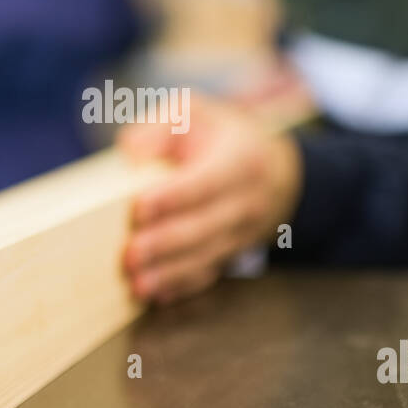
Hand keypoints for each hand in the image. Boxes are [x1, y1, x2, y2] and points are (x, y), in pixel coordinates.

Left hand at [120, 93, 303, 303]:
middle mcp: (246, 201)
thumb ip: (161, 125)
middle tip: (129, 254)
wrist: (278, 173)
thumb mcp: (197, 113)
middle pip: (204, 228)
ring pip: (206, 257)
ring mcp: (243, 232)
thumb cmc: (225, 138)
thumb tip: (130, 153)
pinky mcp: (234, 253)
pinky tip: (157, 295)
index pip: (205, 183)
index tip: (138, 208)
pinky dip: (182, 286)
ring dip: (170, 273)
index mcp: (239, 161)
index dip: (172, 197)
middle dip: (165, 244)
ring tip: (137, 284)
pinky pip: (210, 274)